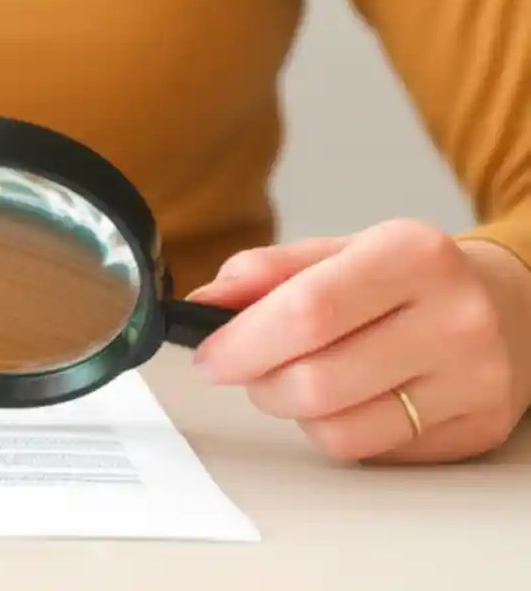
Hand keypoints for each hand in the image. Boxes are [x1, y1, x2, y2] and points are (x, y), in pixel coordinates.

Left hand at [188, 218, 530, 463]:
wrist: (509, 303)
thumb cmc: (407, 278)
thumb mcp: (340, 251)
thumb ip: (265, 272)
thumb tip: (204, 303)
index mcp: (412, 255)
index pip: (307, 312)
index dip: (241, 343)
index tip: (207, 355)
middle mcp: (454, 318)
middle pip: (315, 382)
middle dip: (260, 382)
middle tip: (252, 367)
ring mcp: (473, 381)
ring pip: (338, 431)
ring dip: (296, 412)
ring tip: (304, 377)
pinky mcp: (476, 430)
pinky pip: (371, 452)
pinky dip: (340, 429)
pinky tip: (353, 397)